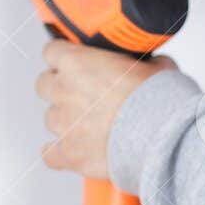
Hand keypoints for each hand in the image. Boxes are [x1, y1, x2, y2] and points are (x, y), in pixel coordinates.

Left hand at [36, 39, 177, 179]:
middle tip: (81, 92)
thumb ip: (145, 62)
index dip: (64, 56)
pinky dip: (58, 152)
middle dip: (59, 87)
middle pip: (44, 84)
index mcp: (78, 63)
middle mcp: (64, 91)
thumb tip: (154, 65)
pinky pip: (50, 154)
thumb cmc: (157, 101)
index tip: (73, 60)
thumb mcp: (158, 66)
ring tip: (88, 124)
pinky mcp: (69, 154)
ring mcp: (64, 124)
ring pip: (50, 118)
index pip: (52, 51)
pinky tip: (72, 149)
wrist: (160, 136)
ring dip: (65, 119)